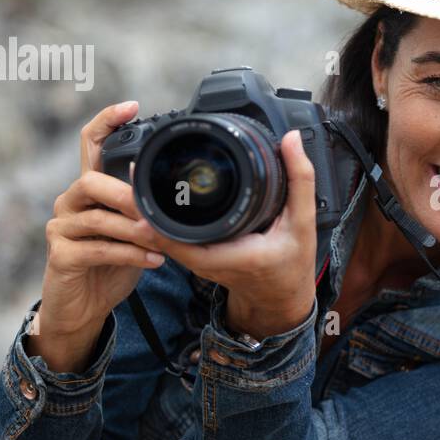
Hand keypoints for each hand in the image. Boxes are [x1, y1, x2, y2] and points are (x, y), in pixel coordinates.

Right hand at [31, 101, 168, 371]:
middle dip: (127, 194)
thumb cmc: (112, 264)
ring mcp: (61, 228)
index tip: (132, 107)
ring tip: (161, 240)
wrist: (83, 307)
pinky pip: (97, 249)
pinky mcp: (60, 256)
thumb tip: (176, 190)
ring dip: (134, 229)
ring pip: (98, 218)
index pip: (89, 144)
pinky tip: (154, 260)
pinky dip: (130, 254)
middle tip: (155, 212)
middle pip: (92, 180)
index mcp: (89, 189)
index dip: (106, 121)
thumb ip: (147, 209)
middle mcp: (69, 202)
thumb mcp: (135, 231)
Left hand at [147, 129, 317, 340]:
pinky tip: (154, 197)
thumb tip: (291, 140)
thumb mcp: (304, 222)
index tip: (143, 180)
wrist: (281, 298)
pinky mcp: (195, 259)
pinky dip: (158, 220)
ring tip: (140, 176)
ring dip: (147, 211)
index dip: (154, 211)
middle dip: (145, 202)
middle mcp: (206, 261)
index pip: (178, 236)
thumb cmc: (292, 265)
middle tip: (136, 167)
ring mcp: (197, 262)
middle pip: (159, 232)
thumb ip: (300, 180)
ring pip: (159, 237)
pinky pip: (169, 239)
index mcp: (231, 253)